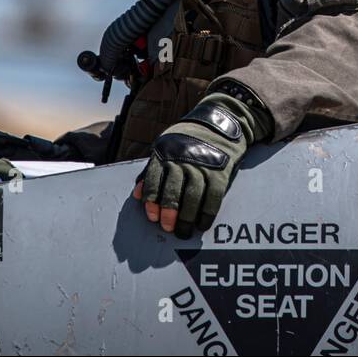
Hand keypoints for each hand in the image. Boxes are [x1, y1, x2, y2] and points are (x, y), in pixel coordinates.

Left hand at [132, 99, 249, 237]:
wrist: (218, 124)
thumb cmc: (186, 141)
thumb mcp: (165, 148)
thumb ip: (151, 171)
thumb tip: (137, 194)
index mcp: (166, 153)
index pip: (155, 180)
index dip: (152, 201)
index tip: (152, 217)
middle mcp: (183, 159)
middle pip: (173, 191)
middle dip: (169, 213)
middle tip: (167, 227)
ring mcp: (203, 165)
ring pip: (192, 196)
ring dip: (187, 218)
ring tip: (183, 231)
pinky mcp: (220, 171)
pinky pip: (213, 196)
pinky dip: (207, 213)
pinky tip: (202, 224)